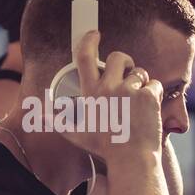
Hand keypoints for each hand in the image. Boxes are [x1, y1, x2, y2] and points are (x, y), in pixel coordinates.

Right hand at [56, 30, 163, 162]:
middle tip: (128, 73)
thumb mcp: (76, 135)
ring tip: (138, 103)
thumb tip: (39, 115)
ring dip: (141, 82)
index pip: (83, 57)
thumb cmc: (105, 148)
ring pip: (140, 72)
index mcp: (90, 93)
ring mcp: (129, 90)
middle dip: (125, 61)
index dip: (88, 40)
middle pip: (118, 57)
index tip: (94, 34)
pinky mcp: (147, 95)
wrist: (131, 160)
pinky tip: (149, 111)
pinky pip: (155, 85)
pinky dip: (155, 94)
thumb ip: (58, 122)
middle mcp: (108, 87)